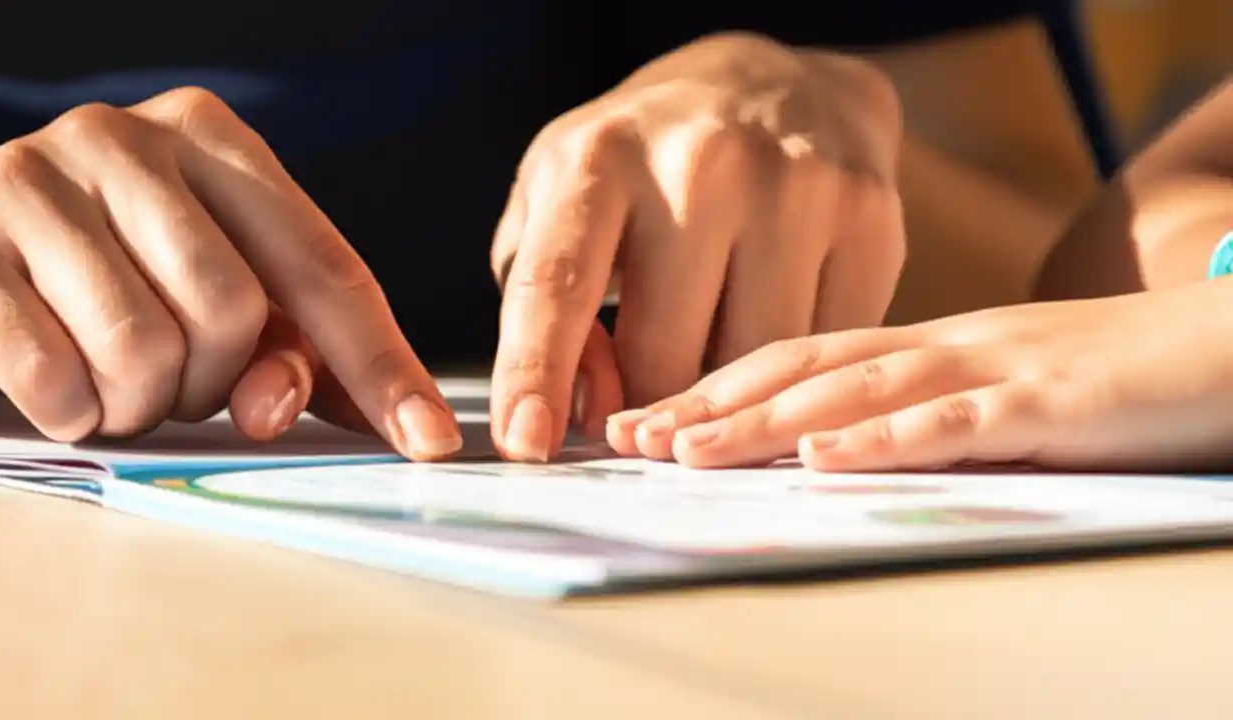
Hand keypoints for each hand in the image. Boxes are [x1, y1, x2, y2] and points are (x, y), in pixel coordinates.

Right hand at [0, 88, 460, 458]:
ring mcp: (31, 178)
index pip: (326, 266)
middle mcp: (123, 138)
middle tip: (174, 381)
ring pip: (141, 347)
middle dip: (211, 383)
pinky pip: (52, 375)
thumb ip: (293, 350)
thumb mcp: (218, 295)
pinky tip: (58, 387)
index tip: (429, 441)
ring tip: (111, 380)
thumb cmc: (110, 277)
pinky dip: (70, 411)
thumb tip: (329, 414)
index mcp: (211, 138)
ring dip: (137, 404)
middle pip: (231, 311)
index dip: (382, 365)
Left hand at [490, 33, 904, 461]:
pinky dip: (794, 359)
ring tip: (714, 331)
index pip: (557, 284)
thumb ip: (545, 305)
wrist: (774, 85)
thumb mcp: (562, 202)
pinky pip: (825, 349)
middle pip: (662, 355)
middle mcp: (701, 163)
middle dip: (646, 400)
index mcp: (600, 158)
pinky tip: (775, 308)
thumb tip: (588, 406)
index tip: (525, 447)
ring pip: (751, 366)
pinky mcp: (869, 217)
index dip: (534, 373)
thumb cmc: (644, 164)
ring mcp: (796, 187)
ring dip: (726, 385)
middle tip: (648, 388)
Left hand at [608, 278, 1232, 471]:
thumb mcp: (986, 388)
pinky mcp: (1049, 401)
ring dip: (768, 422)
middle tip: (631, 437)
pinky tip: (826, 456)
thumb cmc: (1097, 379)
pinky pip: (957, 420)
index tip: (642, 422)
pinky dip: (886, 438)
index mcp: (919, 344)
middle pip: (804, 370)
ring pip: (859, 389)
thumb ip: (913, 410)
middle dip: (712, 405)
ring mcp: (990, 367)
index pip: (795, 359)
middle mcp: (938, 344)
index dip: (713, 388)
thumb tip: (822, 450)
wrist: (1218, 344)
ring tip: (691, 449)